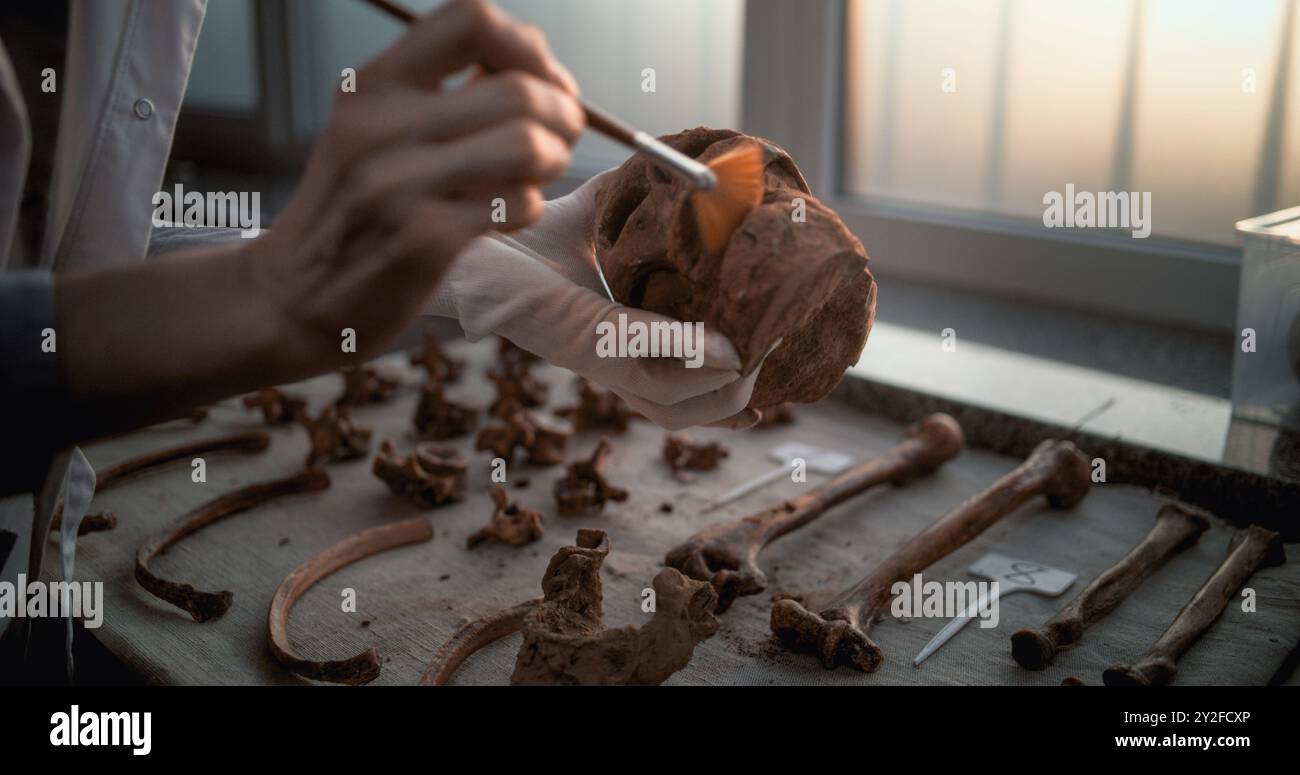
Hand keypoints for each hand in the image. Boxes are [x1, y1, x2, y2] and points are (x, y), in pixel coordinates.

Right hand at [54, 0, 582, 440]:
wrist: (292, 298)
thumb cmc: (351, 211)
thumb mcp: (372, 132)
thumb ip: (442, 94)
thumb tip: (535, 60)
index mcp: (373, 86)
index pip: (472, 20)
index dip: (529, 47)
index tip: (542, 82)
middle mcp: (382, 126)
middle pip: (518, 89)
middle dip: (562, 114)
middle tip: (560, 138)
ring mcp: (400, 184)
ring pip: (527, 145)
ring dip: (552, 160)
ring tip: (536, 176)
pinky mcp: (425, 240)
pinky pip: (518, 204)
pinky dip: (528, 208)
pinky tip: (504, 216)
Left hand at [429, 171, 766, 429]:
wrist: (462, 234)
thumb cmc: (520, 232)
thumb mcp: (599, 216)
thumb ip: (646, 200)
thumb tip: (696, 162)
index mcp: (620, 341)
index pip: (683, 388)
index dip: (729, 393)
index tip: (768, 385)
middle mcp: (611, 360)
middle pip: (688, 408)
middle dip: (737, 399)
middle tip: (771, 373)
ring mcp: (597, 357)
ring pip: (677, 402)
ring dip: (725, 388)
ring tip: (756, 358)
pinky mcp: (581, 343)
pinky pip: (649, 361)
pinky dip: (691, 357)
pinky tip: (726, 348)